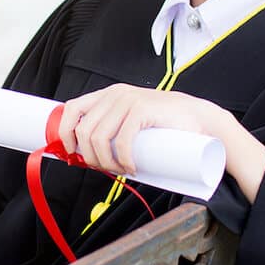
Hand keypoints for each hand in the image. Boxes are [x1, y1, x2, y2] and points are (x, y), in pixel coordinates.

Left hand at [56, 84, 226, 176]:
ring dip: (106, 162)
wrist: (198, 118)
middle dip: (89, 157)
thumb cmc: (163, 127)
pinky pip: (121, 140)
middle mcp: (114, 95)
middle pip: (84, 130)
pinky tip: (131, 168)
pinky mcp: (142, 110)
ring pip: (99, 138)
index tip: (73, 155)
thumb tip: (85, 156)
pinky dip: (123, 160)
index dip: (65, 134)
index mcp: (107, 95)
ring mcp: (128, 100)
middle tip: (106, 169)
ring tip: (121, 170)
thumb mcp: (131, 122)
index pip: (72, 109)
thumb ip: (112, 129)